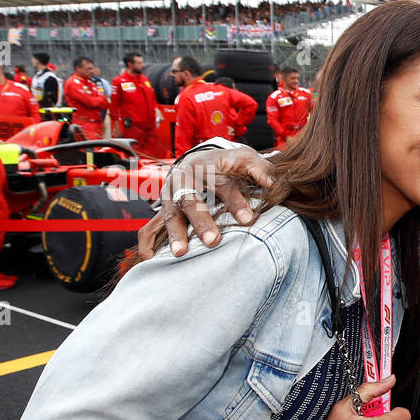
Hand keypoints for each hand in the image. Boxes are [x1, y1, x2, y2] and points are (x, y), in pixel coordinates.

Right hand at [141, 144, 275, 260]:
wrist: (199, 163)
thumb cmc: (227, 165)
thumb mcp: (244, 159)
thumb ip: (260, 168)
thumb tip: (271, 182)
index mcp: (206, 167)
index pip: (221, 184)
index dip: (234, 201)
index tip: (248, 219)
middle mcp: (184, 180)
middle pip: (191, 200)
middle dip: (201, 221)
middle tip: (213, 241)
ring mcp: (170, 196)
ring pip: (170, 214)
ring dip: (175, 234)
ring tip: (181, 253)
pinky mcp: (163, 210)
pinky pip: (149, 228)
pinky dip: (148, 244)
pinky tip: (151, 260)